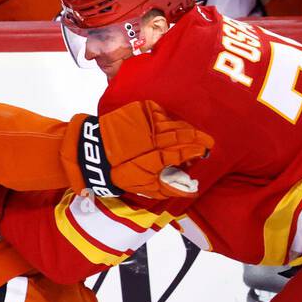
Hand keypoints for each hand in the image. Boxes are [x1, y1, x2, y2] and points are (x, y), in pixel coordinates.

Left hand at [65, 100, 213, 200]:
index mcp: (158, 156)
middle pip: (183, 134)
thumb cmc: (118, 173)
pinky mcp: (139, 110)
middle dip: (196, 137)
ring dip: (184, 128)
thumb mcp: (144, 187)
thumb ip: (168, 188)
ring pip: (173, 122)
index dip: (198, 150)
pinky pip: (160, 113)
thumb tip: (190, 190)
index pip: (185, 150)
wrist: (93, 152)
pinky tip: (171, 125)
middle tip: (207, 141)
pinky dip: (167, 119)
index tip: (207, 151)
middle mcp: (155, 136)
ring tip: (191, 134)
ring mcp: (147, 121)